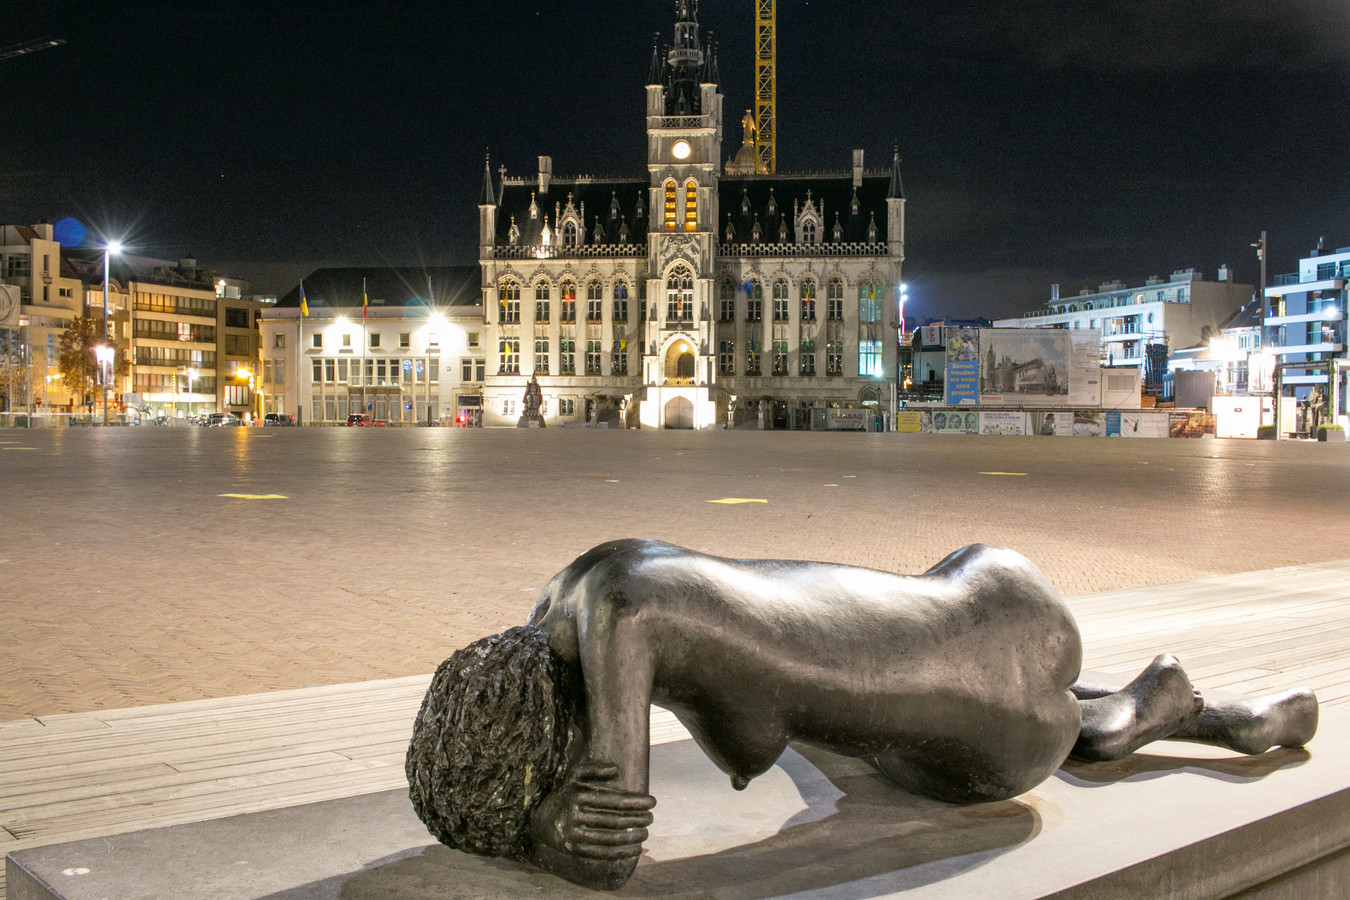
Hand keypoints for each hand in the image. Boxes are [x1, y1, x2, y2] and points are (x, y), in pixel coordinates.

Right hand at [527, 760, 654, 889]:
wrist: (540, 820)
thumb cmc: (565, 794)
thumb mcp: (574, 776)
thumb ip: (593, 769)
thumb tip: (616, 769)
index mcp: (579, 796)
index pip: (616, 801)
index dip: (637, 802)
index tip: (652, 802)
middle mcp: (575, 816)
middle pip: (616, 820)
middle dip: (638, 819)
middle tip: (651, 818)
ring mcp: (574, 835)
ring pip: (611, 839)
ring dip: (633, 837)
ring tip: (645, 833)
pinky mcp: (575, 850)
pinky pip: (603, 853)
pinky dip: (622, 852)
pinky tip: (635, 849)